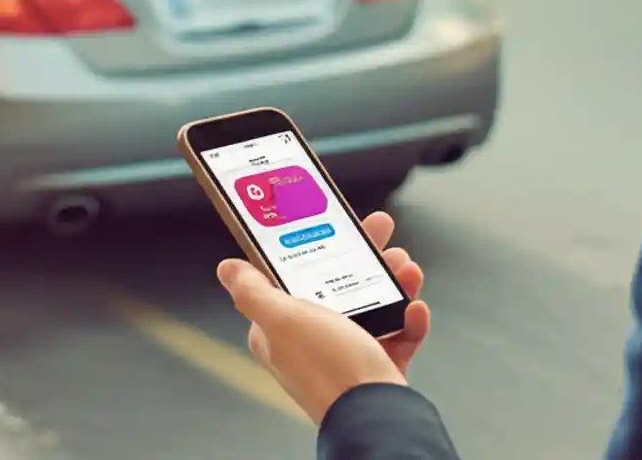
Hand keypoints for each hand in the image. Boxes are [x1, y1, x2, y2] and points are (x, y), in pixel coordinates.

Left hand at [216, 211, 430, 423]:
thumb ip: (254, 292)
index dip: (315, 249)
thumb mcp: (285, 320)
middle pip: (339, 286)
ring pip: (372, 305)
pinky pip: (397, 335)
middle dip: (364, 259)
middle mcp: (312, 341)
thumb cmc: (329, 368)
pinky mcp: (377, 368)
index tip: (336, 226)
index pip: (294, 278)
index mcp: (282, 329)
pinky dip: (409, 321)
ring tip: (405, 269)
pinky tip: (414, 310)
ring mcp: (347, 355)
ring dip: (392, 283)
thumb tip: (228, 269)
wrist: (376, 415)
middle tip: (382, 234)